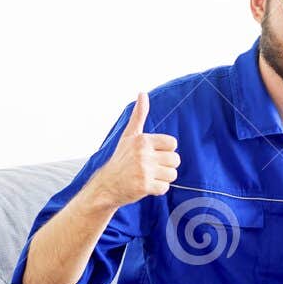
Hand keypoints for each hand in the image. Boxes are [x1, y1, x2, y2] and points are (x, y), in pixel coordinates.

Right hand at [93, 92, 179, 206]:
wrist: (107, 185)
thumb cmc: (121, 159)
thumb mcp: (129, 136)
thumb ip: (139, 115)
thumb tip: (143, 93)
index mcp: (143, 140)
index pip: (172, 144)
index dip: (165, 151)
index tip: (153, 155)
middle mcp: (144, 154)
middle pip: (175, 160)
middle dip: (166, 166)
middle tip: (151, 168)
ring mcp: (144, 171)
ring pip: (172, 175)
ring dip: (163, 178)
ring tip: (149, 177)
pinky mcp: (144, 186)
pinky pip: (164, 188)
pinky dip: (157, 189)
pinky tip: (146, 186)